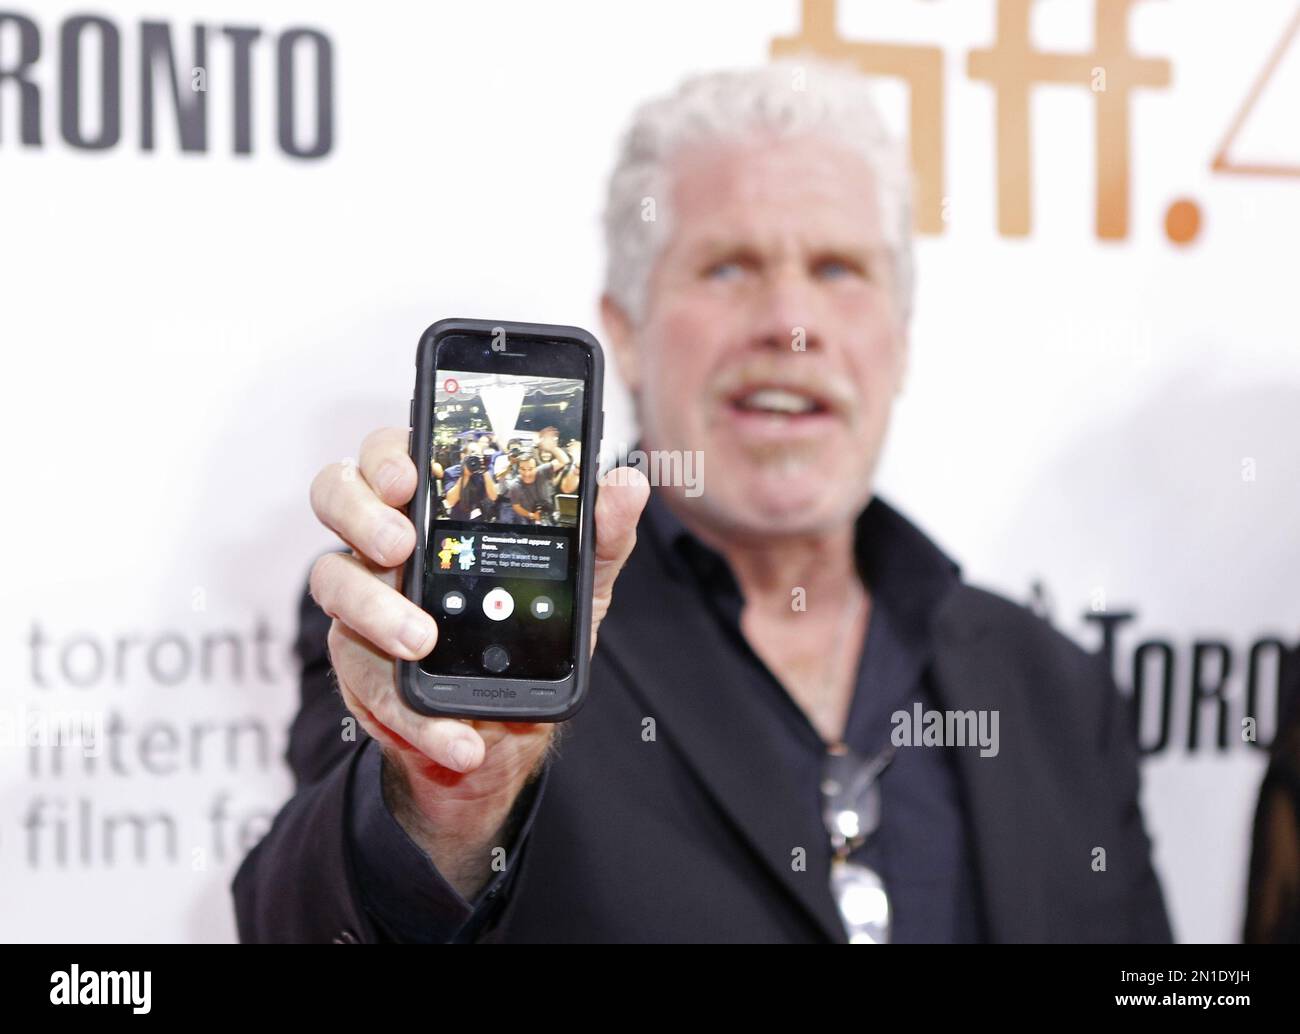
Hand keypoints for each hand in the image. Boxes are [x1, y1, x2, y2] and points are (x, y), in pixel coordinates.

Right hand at [309, 428, 648, 894]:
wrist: (508, 724)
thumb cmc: (531, 630)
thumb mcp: (578, 583)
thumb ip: (601, 534)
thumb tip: (628, 483)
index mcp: (434, 505)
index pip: (392, 453)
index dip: (387, 455)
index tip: (409, 477)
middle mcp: (386, 540)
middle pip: (337, 495)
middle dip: (361, 513)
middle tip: (399, 545)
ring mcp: (364, 598)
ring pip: (333, 581)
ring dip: (374, 609)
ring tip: (422, 641)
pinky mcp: (358, 664)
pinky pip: (366, 680)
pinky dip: (412, 714)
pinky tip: (459, 737)